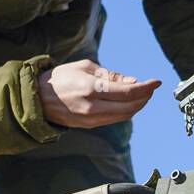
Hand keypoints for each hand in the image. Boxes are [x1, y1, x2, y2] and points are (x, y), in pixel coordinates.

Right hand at [36, 58, 161, 128]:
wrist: (37, 99)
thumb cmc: (61, 78)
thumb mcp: (85, 67)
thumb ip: (111, 76)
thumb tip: (133, 82)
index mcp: (91, 88)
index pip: (127, 92)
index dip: (146, 88)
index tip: (157, 82)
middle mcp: (92, 106)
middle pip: (130, 107)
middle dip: (145, 97)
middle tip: (151, 88)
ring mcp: (90, 119)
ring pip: (124, 116)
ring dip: (137, 105)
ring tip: (143, 94)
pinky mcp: (89, 126)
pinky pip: (114, 119)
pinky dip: (125, 111)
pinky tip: (128, 102)